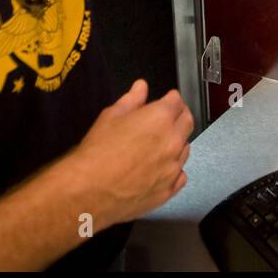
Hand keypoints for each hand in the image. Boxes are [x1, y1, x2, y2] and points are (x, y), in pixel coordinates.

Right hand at [67, 79, 193, 227]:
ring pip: (185, 149)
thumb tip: (141, 87)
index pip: (177, 101)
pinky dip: (174, 169)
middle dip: (180, 116)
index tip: (167, 100)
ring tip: (158, 145)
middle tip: (168, 118)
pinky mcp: (168, 190)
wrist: (89, 190)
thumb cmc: (97, 152)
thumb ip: (131, 99)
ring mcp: (173, 168)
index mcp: (160, 118)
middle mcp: (172, 142)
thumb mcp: (111, 116)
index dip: (171, 98)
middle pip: (188, 122)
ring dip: (176, 143)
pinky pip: (180, 175)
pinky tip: (160, 168)